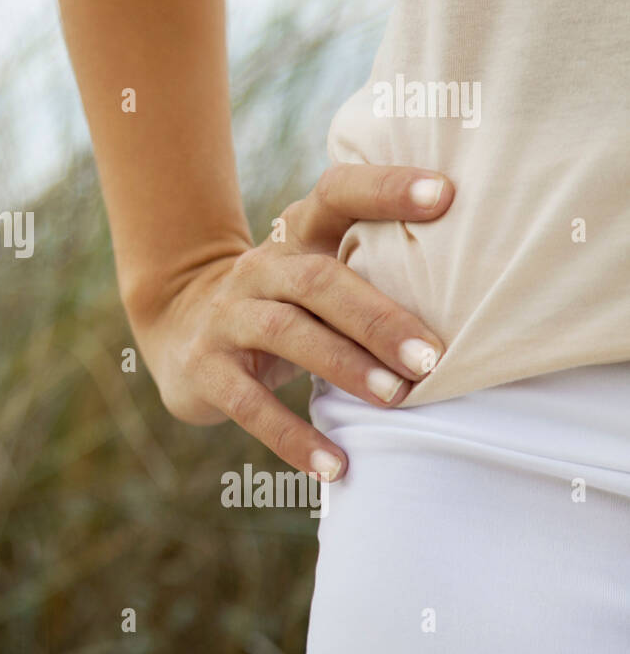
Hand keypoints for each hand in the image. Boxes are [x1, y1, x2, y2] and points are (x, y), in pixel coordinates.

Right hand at [131, 164, 452, 480]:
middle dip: (377, 317)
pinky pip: (249, 404)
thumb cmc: (280, 305)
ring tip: (395, 399)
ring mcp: (227, 317)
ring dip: (344, 366)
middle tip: (431, 358)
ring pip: (285, 332)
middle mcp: (259, 269)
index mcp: (295, 237)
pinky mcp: (204, 368)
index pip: (337, 194)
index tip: (445, 194)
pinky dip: (293, 436)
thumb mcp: (312, 276)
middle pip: (317, 279)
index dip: (385, 188)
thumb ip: (369, 276)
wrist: (176, 327)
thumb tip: (475, 312)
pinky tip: (334, 465)